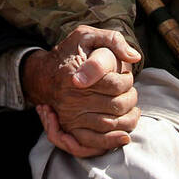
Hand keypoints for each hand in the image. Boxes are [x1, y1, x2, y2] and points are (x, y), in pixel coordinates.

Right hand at [23, 25, 141, 157]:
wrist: (43, 74)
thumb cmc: (70, 53)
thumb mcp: (87, 36)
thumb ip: (112, 40)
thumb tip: (134, 57)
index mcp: (77, 74)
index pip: (114, 84)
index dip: (127, 81)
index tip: (127, 76)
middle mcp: (72, 97)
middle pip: (115, 106)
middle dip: (131, 100)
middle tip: (132, 94)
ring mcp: (70, 114)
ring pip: (109, 124)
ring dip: (127, 120)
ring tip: (133, 111)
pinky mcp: (69, 127)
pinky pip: (92, 141)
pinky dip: (110, 142)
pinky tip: (124, 135)